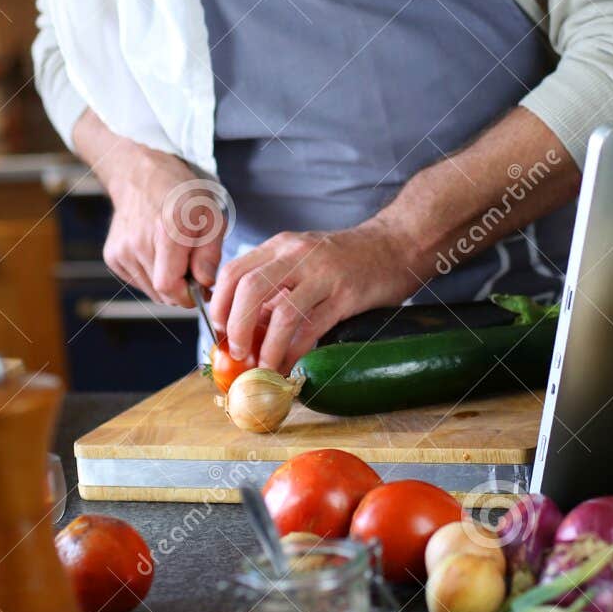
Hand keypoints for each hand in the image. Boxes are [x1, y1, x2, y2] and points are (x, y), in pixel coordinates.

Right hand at [102, 147, 224, 307]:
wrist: (143, 176)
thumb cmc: (182, 195)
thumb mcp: (211, 217)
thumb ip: (210, 255)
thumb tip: (204, 285)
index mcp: (167, 231)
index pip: (169, 287)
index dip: (188, 296)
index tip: (200, 288)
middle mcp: (138, 243)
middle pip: (161, 293)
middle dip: (181, 289)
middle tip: (190, 267)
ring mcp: (121, 250)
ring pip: (150, 290)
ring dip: (165, 281)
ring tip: (173, 255)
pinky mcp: (112, 256)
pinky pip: (137, 281)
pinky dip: (151, 274)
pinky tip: (156, 252)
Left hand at [208, 222, 418, 373]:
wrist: (394, 245)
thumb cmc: (344, 258)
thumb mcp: (302, 260)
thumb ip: (275, 286)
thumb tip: (244, 328)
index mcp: (280, 246)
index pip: (234, 271)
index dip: (219, 305)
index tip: (218, 331)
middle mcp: (297, 255)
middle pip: (250, 290)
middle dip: (236, 327)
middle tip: (237, 353)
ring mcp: (323, 274)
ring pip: (281, 313)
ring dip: (266, 347)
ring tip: (261, 366)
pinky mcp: (346, 296)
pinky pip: (312, 329)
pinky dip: (294, 352)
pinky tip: (288, 365)